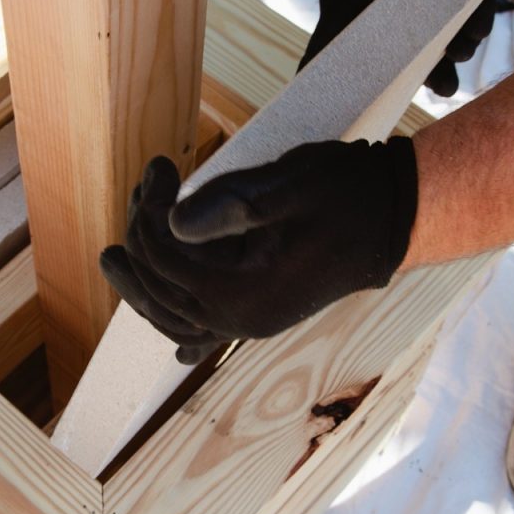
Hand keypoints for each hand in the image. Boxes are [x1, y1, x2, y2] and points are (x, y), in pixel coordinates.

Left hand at [100, 137, 417, 362]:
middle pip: (160, 291)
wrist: (396, 218)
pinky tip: (175, 348)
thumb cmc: (348, 195)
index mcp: (243, 294)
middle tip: (141, 187)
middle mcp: (241, 320)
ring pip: (175, 318)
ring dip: (143, 285)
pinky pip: (210, 336)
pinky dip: (184, 332)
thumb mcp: (289, 187)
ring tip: (116, 258)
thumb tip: (172, 220)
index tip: (161, 165)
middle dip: (139, 237)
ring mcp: (250, 322)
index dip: (149, 211)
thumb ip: (230, 206)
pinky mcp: (260, 313)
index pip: (166, 259)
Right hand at [300, 0, 492, 95]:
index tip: (409, 98)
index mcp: (393, 33)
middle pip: (439, 61)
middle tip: (442, 87)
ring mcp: (448, 2)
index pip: (407, 71)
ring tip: (455, 53)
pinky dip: (479, 24)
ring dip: (463, 52)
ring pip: (462, 40)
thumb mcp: (338, 14)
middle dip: (443, 79)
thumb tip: (298, 83)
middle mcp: (422, 21)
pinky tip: (471, 31)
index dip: (410, 86)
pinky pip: (482, 11)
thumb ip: (323, 49)